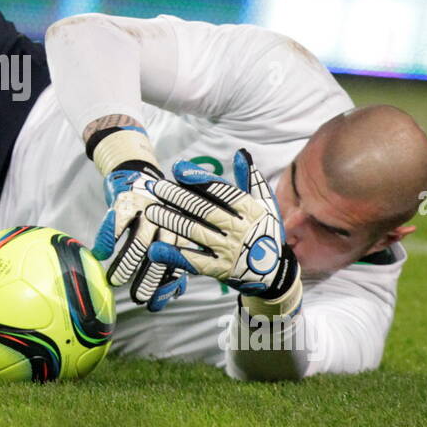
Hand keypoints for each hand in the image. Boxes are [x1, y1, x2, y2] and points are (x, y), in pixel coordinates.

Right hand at [90, 164, 185, 309]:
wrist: (136, 174)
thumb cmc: (153, 214)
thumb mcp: (167, 233)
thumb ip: (173, 261)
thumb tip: (175, 294)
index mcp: (181, 230)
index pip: (177, 262)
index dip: (164, 286)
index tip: (152, 306)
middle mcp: (168, 220)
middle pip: (160, 254)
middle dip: (148, 279)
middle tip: (137, 298)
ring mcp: (148, 209)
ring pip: (139, 241)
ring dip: (126, 264)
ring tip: (114, 281)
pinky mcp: (127, 200)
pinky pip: (117, 223)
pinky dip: (107, 239)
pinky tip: (100, 254)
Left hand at [145, 149, 297, 297]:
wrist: (274, 273)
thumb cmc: (265, 231)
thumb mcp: (265, 205)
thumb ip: (251, 180)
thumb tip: (240, 153)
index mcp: (250, 211)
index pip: (222, 191)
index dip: (200, 179)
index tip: (178, 169)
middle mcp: (238, 230)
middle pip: (204, 210)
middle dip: (179, 197)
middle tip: (157, 187)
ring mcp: (228, 251)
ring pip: (195, 233)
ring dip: (172, 221)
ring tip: (152, 210)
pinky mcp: (218, 270)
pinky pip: (193, 261)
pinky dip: (174, 255)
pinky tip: (156, 248)